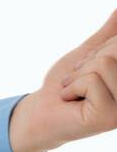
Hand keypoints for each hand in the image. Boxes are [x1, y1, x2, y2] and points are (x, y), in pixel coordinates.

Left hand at [8, 8, 116, 151]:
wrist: (43, 110)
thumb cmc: (68, 82)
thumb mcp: (90, 52)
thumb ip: (110, 33)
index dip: (100, 51)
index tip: (89, 68)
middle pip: (115, 50)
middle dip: (89, 61)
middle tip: (79, 81)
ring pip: (104, 63)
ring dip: (79, 75)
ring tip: (75, 91)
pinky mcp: (110, 118)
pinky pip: (91, 81)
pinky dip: (73, 87)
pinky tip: (73, 101)